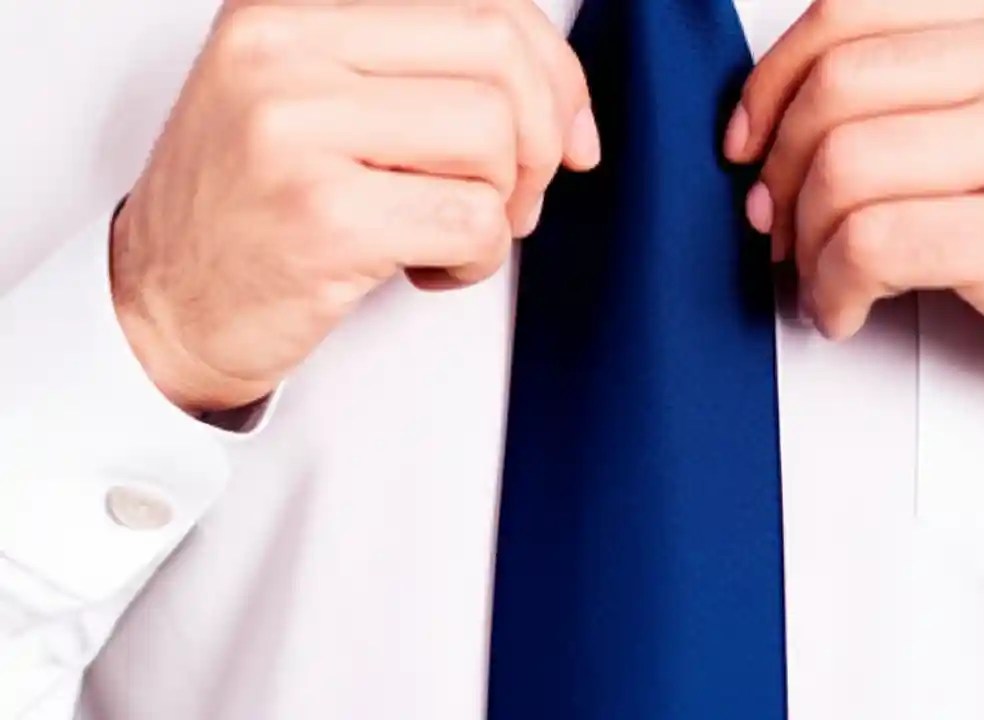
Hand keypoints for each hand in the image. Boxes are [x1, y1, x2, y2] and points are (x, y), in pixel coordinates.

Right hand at [112, 0, 598, 413]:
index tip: (569, 131)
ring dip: (503, 206)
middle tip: (515, 193)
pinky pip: (473, 220)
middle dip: (541, 136)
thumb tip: (571, 106)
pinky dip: (478, 258)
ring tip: (452, 234)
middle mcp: (284, 46)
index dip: (552, 69)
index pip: (478, 1)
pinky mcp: (321, 215)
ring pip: (493, 138)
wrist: (161, 306)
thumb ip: (428, 76)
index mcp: (291, 5)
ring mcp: (294, 127)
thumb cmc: (258, 208)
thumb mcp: (323, 102)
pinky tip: (429, 268)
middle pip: (498, 54)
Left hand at [727, 0, 983, 524]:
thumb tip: (781, 112)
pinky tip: (845, 308)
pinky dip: (831, 285)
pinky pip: (871, 243)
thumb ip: (931, 84)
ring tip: (821, 276)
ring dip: (804, 241)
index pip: (854, 8)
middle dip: (778, 171)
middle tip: (776, 224)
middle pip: (836, 88)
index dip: (774, 80)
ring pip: (843, 166)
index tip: (749, 140)